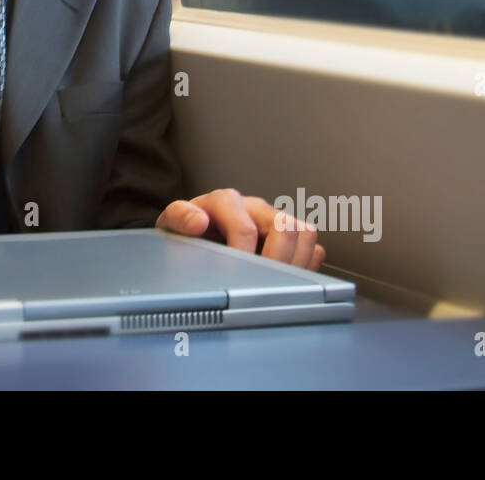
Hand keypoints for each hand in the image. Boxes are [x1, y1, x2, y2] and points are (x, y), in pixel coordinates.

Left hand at [156, 189, 324, 270]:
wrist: (192, 229)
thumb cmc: (185, 228)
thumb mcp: (172, 221)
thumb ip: (180, 217)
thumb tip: (198, 222)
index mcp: (226, 202)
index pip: (245, 228)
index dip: (243, 255)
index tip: (235, 275)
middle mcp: (254, 208)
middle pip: (284, 226)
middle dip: (276, 260)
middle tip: (263, 282)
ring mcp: (274, 220)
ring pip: (304, 233)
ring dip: (295, 261)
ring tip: (276, 281)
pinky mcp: (288, 235)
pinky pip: (312, 246)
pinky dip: (306, 264)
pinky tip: (286, 278)